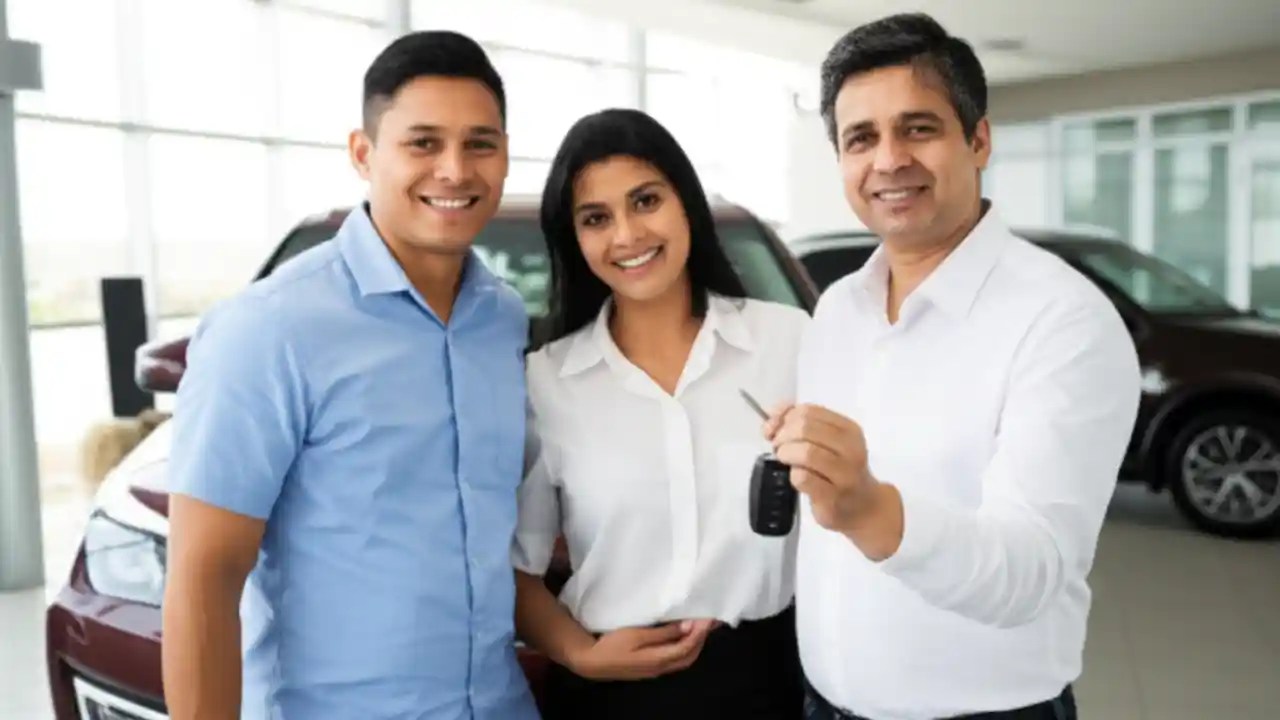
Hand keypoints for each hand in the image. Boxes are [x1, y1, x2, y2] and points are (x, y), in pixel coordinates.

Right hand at [567, 619, 716, 680]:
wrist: (592, 661)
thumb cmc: (613, 644)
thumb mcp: (637, 634)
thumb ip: (663, 632)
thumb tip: (687, 627)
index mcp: (659, 659)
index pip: (687, 647)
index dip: (699, 633)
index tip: (707, 617)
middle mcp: (661, 667)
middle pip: (689, 656)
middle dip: (701, 640)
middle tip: (709, 622)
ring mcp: (655, 670)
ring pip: (682, 659)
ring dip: (693, 644)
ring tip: (700, 628)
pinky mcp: (650, 667)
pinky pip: (674, 658)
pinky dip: (683, 648)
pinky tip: (682, 637)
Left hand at [763, 404, 900, 556]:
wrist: (864, 507)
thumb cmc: (839, 471)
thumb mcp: (826, 442)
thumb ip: (798, 424)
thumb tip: (772, 416)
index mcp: (849, 429)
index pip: (808, 411)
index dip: (784, 417)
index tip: (775, 430)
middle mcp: (851, 448)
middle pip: (805, 428)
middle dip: (783, 436)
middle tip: (779, 447)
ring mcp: (845, 474)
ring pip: (806, 452)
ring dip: (786, 454)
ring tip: (785, 460)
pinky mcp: (833, 497)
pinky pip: (803, 477)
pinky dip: (792, 475)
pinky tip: (796, 478)